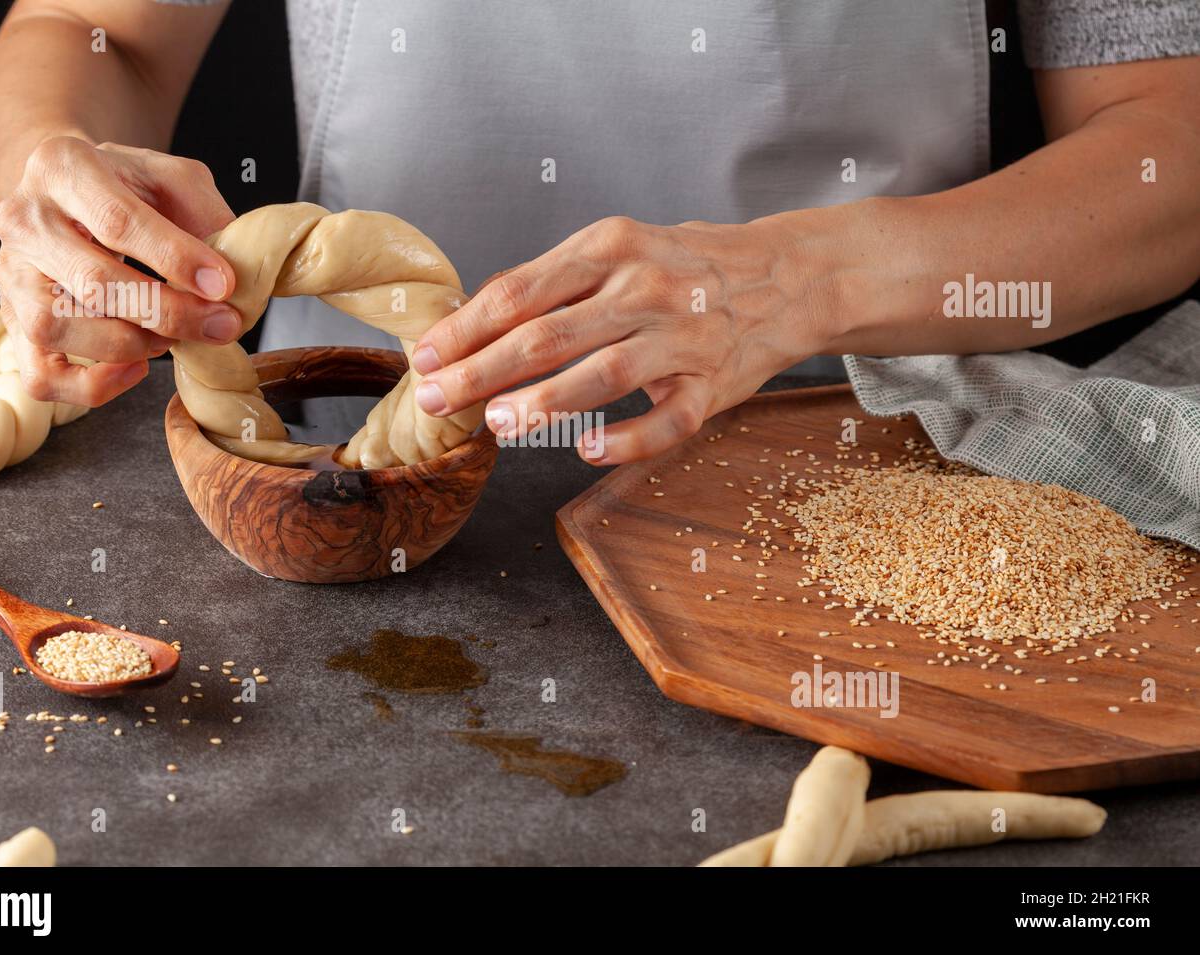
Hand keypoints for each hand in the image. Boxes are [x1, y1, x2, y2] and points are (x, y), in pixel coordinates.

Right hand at [0, 137, 239, 405]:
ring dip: (129, 345)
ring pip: (57, 328)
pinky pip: (41, 374)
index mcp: (63, 167)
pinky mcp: (12, 321)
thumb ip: (206, 216)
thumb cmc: (128, 188)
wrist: (71, 193)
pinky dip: (92, 386)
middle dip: (168, 312)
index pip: (117, 220)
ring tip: (171, 338)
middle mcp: (24, 219)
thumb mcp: (173, 179)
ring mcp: (10, 273)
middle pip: (92, 281)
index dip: (176, 259)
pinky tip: (136, 368)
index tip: (224, 285)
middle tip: (220, 325)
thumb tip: (239, 277)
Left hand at [410, 215, 833, 463]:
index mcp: (609, 248)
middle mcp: (642, 288)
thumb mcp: (618, 249)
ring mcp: (680, 339)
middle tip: (435, 400)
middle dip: (479, 371)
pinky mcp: (712, 385)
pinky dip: (623, 440)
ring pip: (600, 376)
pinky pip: (664, 423)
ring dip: (542, 403)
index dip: (464, 329)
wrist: (784, 277)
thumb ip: (554, 282)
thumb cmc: (682, 267)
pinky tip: (582, 451)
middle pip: (545, 336)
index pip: (519, 292)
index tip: (424, 357)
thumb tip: (473, 321)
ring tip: (495, 424)